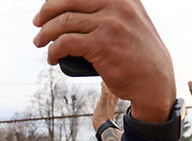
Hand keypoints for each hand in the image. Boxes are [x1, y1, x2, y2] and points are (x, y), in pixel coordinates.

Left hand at [33, 0, 174, 120]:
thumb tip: (80, 8)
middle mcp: (117, 4)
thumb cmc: (139, 55)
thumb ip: (113, 9)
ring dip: (45, 33)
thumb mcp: (132, 21)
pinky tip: (51, 57)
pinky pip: (66, 42)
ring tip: (39, 42)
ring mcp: (109, 23)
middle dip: (46, 11)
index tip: (47, 8)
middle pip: (69, 0)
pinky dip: (53, 50)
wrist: (154, 81)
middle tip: (37, 23)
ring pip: (64, 21)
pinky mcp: (101, 44)